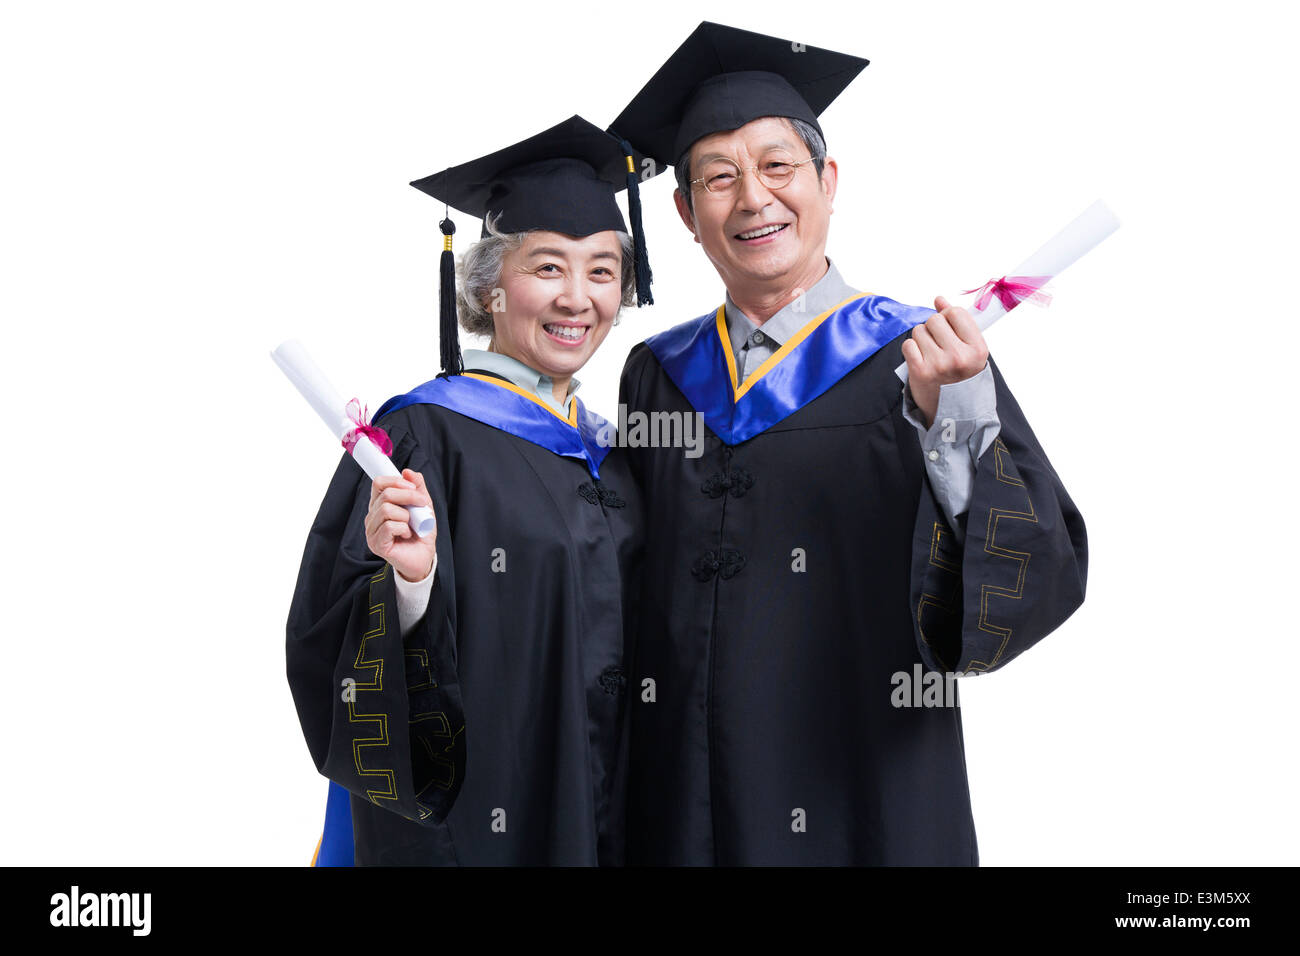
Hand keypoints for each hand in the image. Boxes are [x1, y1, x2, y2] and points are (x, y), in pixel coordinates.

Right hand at [364, 468, 436, 582]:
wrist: (424, 557)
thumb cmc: (421, 532)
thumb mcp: (423, 506)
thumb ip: (417, 488)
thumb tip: (408, 471)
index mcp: (379, 505)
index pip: (378, 483)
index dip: (396, 481)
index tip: (413, 488)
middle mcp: (372, 517)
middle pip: (385, 494)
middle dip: (408, 496)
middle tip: (421, 505)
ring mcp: (371, 531)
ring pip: (386, 510)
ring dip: (406, 516)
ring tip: (411, 525)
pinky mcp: (376, 544)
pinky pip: (389, 526)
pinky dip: (403, 528)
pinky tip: (406, 535)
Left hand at [901, 295, 989, 428]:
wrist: (953, 415)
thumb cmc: (962, 378)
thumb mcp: (970, 352)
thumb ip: (957, 324)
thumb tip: (939, 299)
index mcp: (977, 349)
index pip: (956, 313)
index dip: (948, 316)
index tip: (948, 328)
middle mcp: (959, 356)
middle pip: (934, 320)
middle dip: (933, 328)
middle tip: (938, 345)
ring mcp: (938, 364)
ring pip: (919, 330)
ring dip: (921, 339)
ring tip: (930, 355)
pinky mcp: (920, 371)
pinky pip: (908, 344)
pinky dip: (911, 350)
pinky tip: (920, 361)